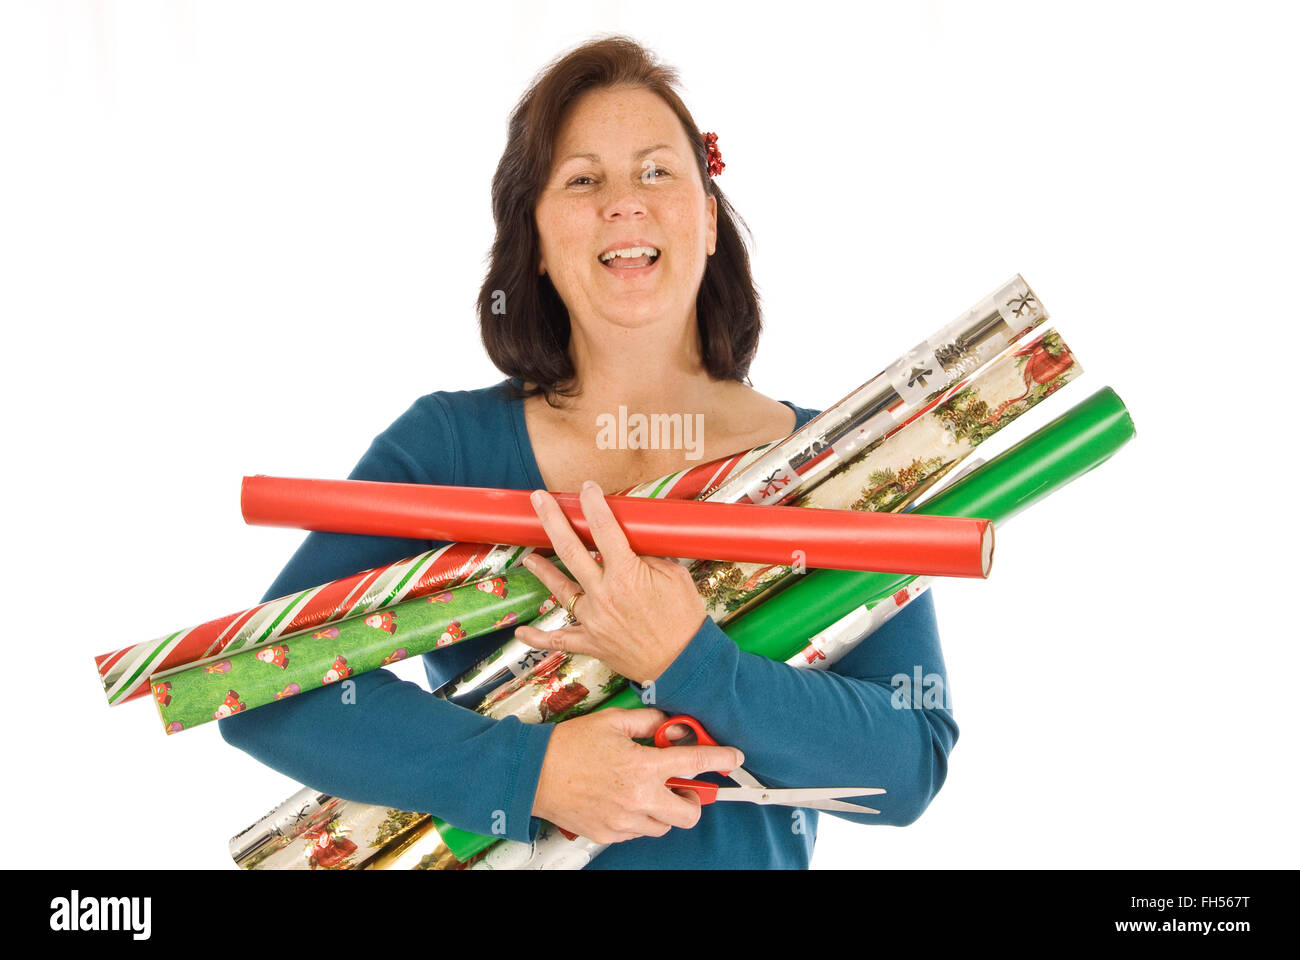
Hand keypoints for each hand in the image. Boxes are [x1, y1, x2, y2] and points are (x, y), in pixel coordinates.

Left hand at [514, 481, 708, 684]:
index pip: (603, 529)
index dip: (593, 505)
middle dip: (552, 520)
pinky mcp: (592, 643)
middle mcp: (604, 595)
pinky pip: (559, 641)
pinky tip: (521, 633)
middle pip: (570, 551)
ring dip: (543, 571)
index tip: (586, 489)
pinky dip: (538, 638)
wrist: (686, 663)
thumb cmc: (684, 620)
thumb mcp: (676, 576)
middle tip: (539, 500)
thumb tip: (631, 542)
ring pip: (560, 590)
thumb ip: (650, 557)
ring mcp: (594, 620)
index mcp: (627, 574)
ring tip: (529, 557)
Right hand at [531, 706, 744, 844]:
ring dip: (664, 809)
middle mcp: (638, 798)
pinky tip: (625, 800)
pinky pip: (638, 832)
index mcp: (642, 767)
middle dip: (693, 799)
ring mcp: (624, 821)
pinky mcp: (610, 834)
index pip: (695, 765)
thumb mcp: (612, 722)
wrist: (533, 774)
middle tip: (682, 785)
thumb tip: (669, 723)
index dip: (720, 759)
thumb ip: (648, 721)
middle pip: (690, 812)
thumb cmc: (568, 746)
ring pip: (665, 826)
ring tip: (646, 791)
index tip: (733, 758)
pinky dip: (640, 818)